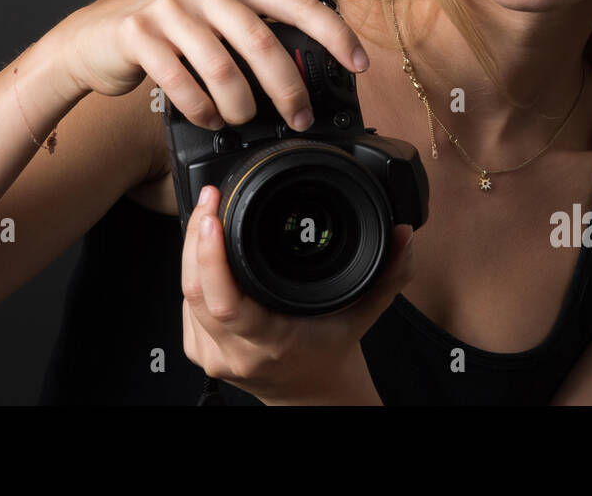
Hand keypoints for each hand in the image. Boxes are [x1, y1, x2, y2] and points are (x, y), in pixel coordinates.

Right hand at [55, 0, 368, 130]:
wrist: (94, 40)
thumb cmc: (167, 36)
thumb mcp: (216, 22)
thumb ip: (254, 34)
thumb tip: (304, 74)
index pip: (296, 1)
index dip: (333, 34)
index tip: (359, 64)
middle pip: (262, 42)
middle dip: (288, 89)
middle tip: (299, 118)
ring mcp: (169, 6)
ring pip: (223, 68)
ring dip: (239, 106)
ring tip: (241, 120)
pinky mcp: (138, 33)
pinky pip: (182, 82)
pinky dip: (201, 110)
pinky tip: (206, 118)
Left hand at [180, 184, 415, 404]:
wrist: (313, 394)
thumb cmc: (332, 350)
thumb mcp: (365, 312)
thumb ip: (390, 273)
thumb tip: (405, 234)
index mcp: (269, 344)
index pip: (225, 302)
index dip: (211, 256)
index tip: (214, 215)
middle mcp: (234, 353)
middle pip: (194, 290)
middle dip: (196, 237)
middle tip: (210, 197)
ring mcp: (211, 354)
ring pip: (186, 294)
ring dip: (191, 249)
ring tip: (208, 212)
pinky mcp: (198, 348)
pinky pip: (186, 302)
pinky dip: (194, 269)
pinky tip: (204, 245)